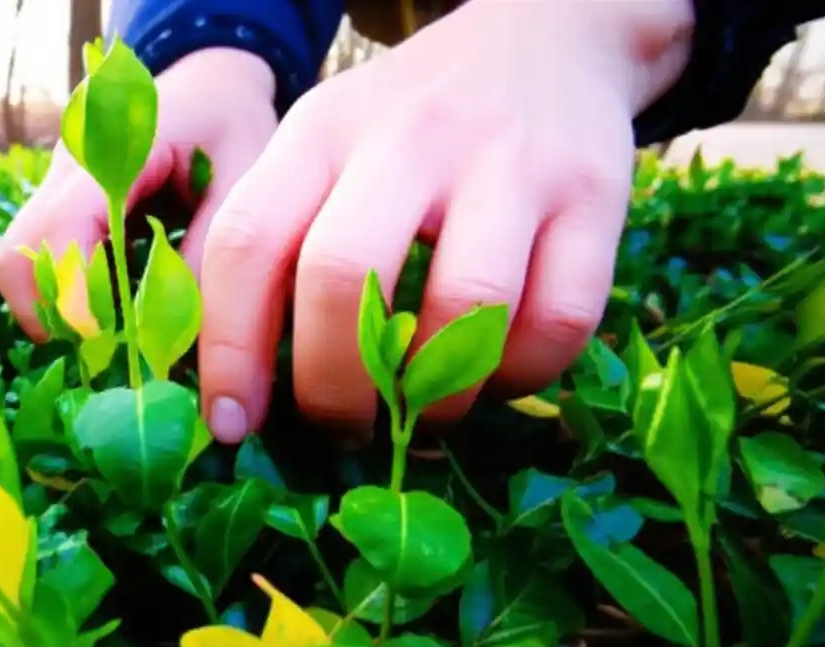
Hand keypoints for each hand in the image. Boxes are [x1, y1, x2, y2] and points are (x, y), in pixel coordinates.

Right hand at [0, 47, 278, 341]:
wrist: (209, 80)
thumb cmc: (232, 121)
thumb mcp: (243, 175)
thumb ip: (213, 245)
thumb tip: (177, 333)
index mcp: (110, 147)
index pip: (60, 232)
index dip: (78, 299)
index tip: (120, 344)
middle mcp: (65, 167)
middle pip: (19, 258)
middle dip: (61, 317)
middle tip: (119, 352)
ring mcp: (54, 186)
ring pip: (21, 264)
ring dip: (61, 310)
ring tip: (121, 334)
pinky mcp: (58, 205)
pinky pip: (41, 260)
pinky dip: (70, 294)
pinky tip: (121, 306)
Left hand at [196, 0, 693, 443]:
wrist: (545, 38)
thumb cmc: (408, 126)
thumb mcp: (324, 147)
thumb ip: (277, 243)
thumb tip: (238, 387)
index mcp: (321, 132)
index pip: (247, 242)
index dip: (229, 349)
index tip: (229, 422)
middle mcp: (409, 139)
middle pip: (343, 278)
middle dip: (331, 387)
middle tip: (341, 429)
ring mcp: (509, 163)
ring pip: (463, 309)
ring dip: (433, 396)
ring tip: (422, 412)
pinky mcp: (595, 195)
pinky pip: (558, 322)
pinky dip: (519, 377)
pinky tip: (493, 376)